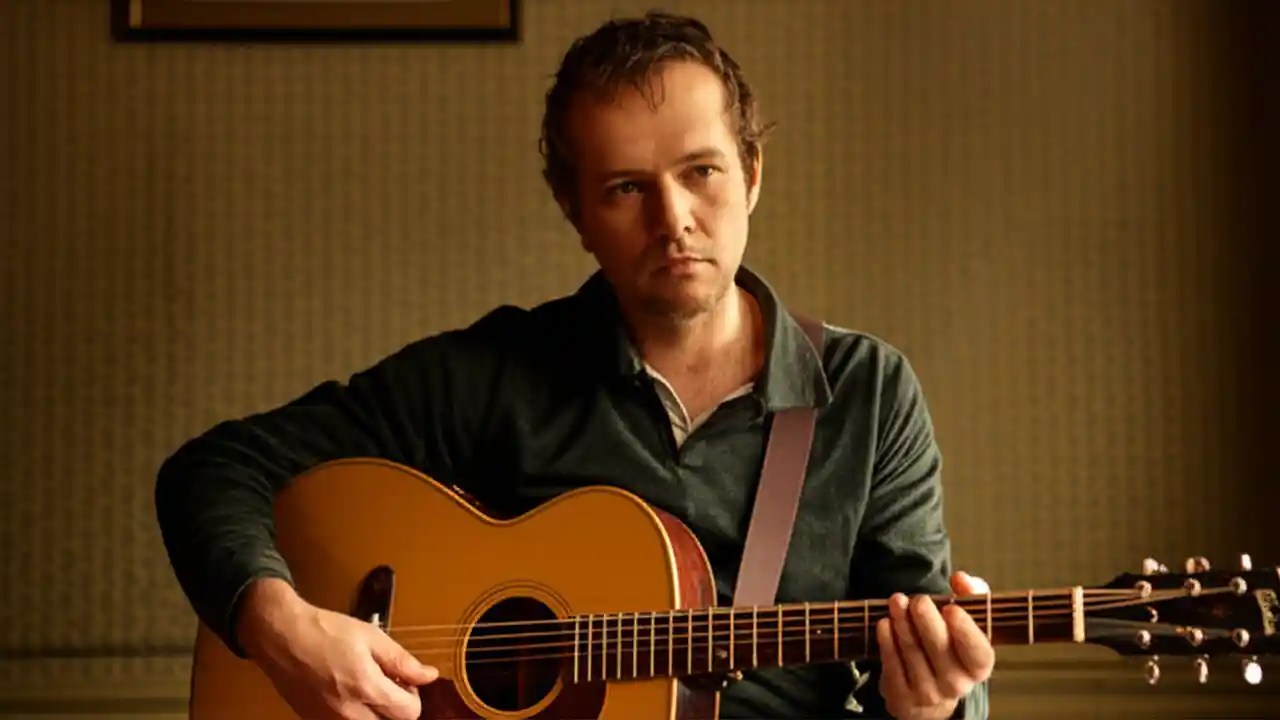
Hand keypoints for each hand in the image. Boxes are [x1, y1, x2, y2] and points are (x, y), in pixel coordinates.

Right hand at [237, 578, 439, 719]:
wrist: (282, 636)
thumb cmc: (326, 631)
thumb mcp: (372, 637)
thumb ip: (403, 662)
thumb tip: (429, 676)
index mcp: (366, 688)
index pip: (409, 713)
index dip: (414, 695)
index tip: (404, 680)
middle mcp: (348, 713)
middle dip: (396, 707)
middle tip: (386, 683)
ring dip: (376, 713)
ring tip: (366, 687)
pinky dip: (355, 714)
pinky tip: (348, 692)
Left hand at [875, 571, 995, 719]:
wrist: (928, 691)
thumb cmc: (950, 645)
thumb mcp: (966, 621)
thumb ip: (970, 595)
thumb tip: (961, 579)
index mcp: (978, 666)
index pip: (977, 653)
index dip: (965, 631)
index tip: (951, 609)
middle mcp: (956, 684)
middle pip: (940, 651)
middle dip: (927, 621)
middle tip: (918, 600)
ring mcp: (928, 694)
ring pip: (912, 654)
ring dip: (902, 624)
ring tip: (897, 601)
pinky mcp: (902, 697)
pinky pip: (892, 664)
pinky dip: (887, 641)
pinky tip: (886, 622)